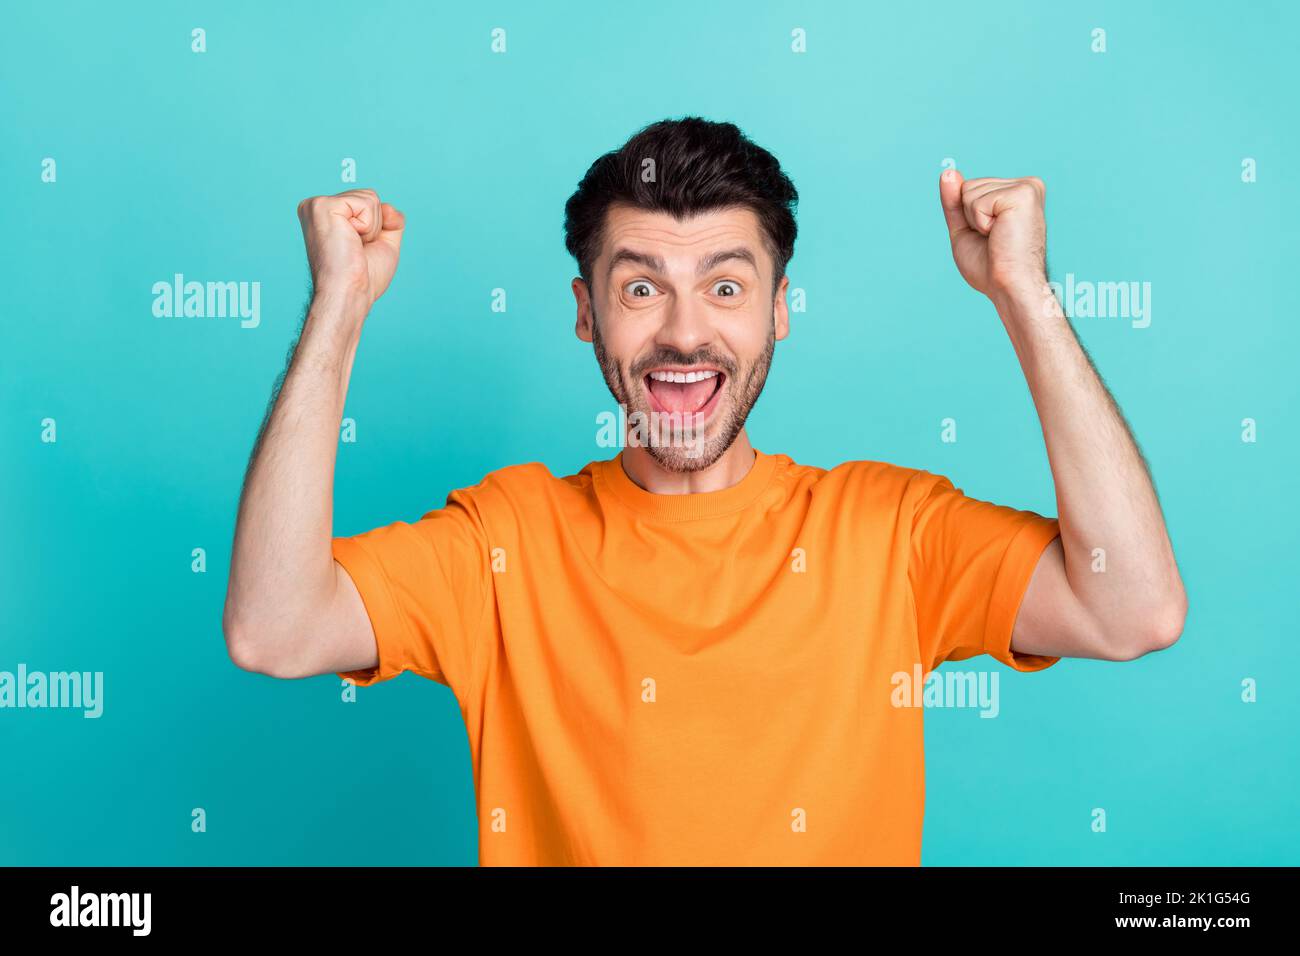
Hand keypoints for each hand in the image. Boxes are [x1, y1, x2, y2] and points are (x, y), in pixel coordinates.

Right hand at [296, 188, 404, 307]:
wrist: (350, 293)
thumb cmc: (364, 277)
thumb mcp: (383, 244)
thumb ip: (390, 221)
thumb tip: (389, 206)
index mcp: (327, 215)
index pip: (367, 202)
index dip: (376, 228)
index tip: (359, 249)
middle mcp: (317, 206)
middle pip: (370, 197)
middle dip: (375, 226)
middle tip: (357, 249)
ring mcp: (316, 204)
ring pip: (370, 198)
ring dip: (372, 228)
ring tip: (353, 246)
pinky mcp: (321, 205)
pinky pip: (366, 203)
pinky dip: (368, 226)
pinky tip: (350, 240)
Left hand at [939, 170, 1046, 301]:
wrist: (1010, 286)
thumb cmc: (991, 266)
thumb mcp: (965, 229)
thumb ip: (955, 202)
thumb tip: (947, 172)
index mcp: (1017, 192)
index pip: (970, 188)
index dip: (968, 217)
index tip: (990, 236)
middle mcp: (1026, 185)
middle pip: (968, 186)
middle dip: (970, 218)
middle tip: (994, 239)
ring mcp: (1027, 187)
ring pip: (969, 191)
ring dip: (975, 222)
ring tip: (998, 237)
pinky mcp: (1023, 193)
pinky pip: (976, 201)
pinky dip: (980, 223)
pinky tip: (1000, 234)